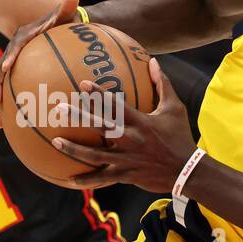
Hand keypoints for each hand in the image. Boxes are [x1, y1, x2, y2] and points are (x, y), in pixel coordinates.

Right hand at [0, 0, 80, 127]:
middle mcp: (13, 52)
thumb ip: (67, 8)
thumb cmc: (65, 24)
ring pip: (0, 86)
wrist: (61, 32)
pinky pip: (9, 94)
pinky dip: (7, 109)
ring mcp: (12, 66)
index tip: (6, 69)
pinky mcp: (16, 77)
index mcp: (22, 38)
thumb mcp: (66, 16)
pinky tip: (8, 127)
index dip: (9, 57)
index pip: (13, 47)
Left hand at [51, 57, 196, 192]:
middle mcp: (130, 139)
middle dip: (79, 117)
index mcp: (140, 122)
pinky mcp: (125, 174)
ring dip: (74, 149)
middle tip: (60, 108)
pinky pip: (103, 178)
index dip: (99, 95)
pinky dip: (87, 180)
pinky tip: (70, 180)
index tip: (83, 84)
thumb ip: (162, 84)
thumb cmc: (179, 136)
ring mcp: (126, 159)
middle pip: (100, 127)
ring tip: (56, 141)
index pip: (116, 106)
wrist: (187, 171)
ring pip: (95, 155)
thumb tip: (153, 61)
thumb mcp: (174, 108)